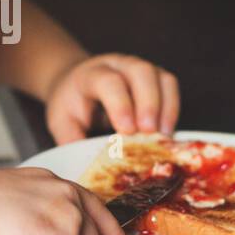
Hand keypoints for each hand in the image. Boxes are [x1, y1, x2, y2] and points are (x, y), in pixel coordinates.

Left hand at [45, 53, 179, 144]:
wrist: (73, 81)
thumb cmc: (69, 105)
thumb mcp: (62, 122)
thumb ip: (75, 141)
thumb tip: (92, 169)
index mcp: (90, 75)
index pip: (109, 82)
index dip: (120, 105)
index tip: (126, 131)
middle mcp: (117, 65)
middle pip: (141, 72)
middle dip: (149, 103)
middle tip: (149, 133)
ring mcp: (138, 68)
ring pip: (161, 77)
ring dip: (166, 107)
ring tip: (163, 136)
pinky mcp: (153, 77)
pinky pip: (170, 86)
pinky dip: (172, 109)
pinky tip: (167, 131)